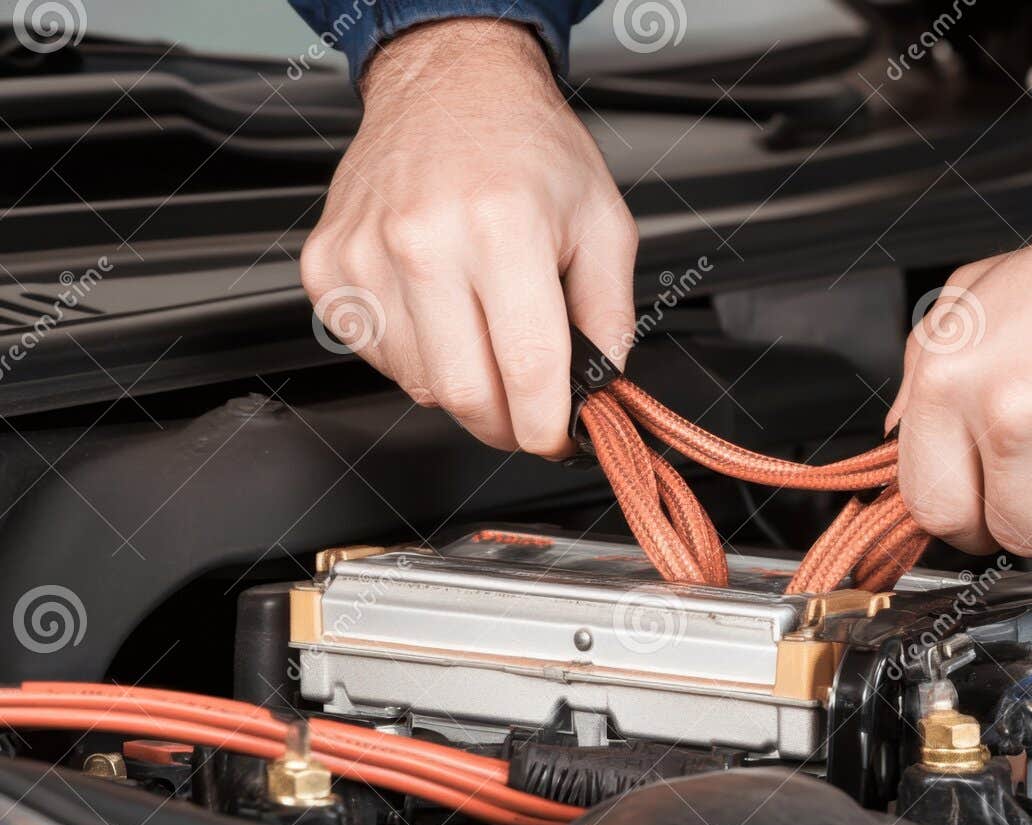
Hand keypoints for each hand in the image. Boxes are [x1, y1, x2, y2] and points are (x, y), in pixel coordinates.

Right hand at [300, 18, 637, 454]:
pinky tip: (442, 312)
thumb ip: (610, 318)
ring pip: (419, 385)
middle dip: (506, 423)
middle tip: (529, 409)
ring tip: (487, 335)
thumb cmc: (526, 147)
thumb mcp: (603, 224)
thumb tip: (601, 390)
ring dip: (462, 386)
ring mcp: (366, 255)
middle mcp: (425, 240)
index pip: (527, 369)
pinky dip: (417, 357)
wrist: (449, 86)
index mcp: (502, 227)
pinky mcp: (328, 268)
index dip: (548, 426)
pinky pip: (377, 356)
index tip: (559, 438)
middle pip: (464, 394)